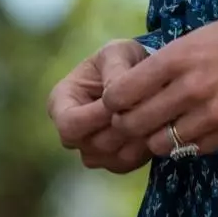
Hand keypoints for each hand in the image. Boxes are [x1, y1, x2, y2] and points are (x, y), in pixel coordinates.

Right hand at [47, 39, 152, 172]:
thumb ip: (114, 69)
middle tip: (147, 109)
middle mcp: (70, 132)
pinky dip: (142, 149)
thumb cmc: (121, 58)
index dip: (96, 117)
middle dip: (120, 127)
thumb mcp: (117, 52)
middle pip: (90, 144)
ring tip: (155, 116)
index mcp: (61, 102)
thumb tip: (114, 93)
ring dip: (134, 139)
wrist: (140, 72)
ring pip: (108, 158)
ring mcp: (90, 149)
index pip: (70, 124)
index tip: (123, 101)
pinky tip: (156, 128)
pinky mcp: (111, 160)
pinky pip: (125, 164)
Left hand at [103, 0, 217, 157]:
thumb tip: (138, 87)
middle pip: (134, 124)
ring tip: (166, 125)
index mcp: (178, 57)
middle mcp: (191, 88)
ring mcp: (212, 113)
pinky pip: (192, 150)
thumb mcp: (201, 34)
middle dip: (127, 124)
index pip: (120, 94)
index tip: (119, 100)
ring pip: (160, 144)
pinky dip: (187, 143)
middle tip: (134, 120)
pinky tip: (195, 126)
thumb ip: (171, 62)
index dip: (113, 101)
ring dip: (157, 137)